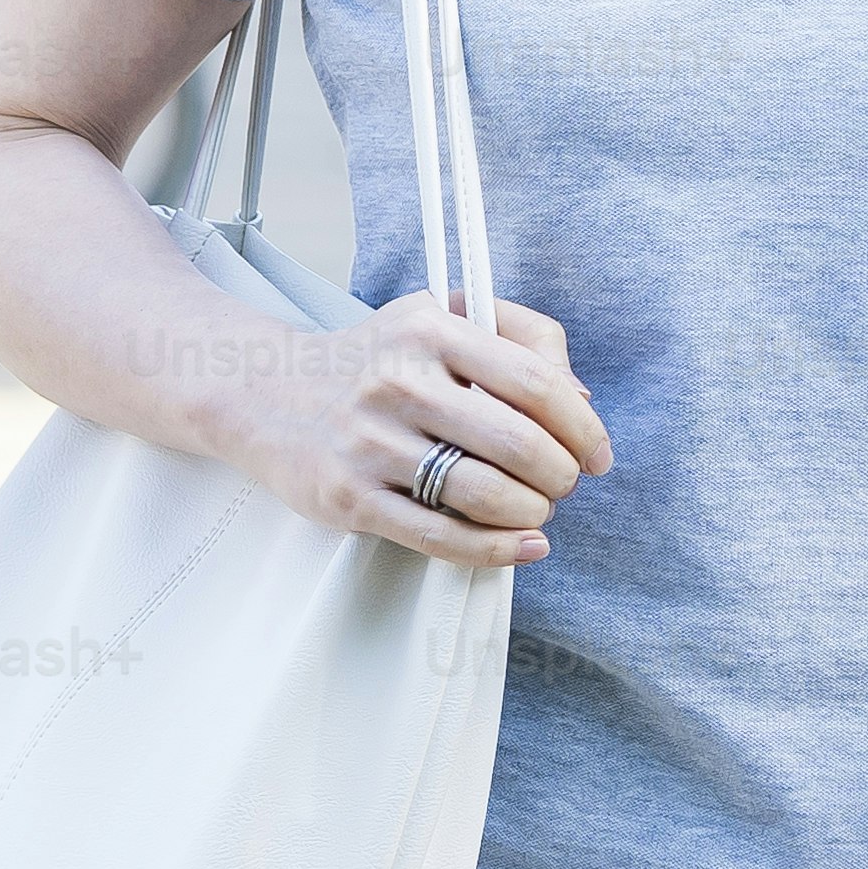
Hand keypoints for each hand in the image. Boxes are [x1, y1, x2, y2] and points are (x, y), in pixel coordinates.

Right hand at [200, 291, 606, 570]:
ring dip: (531, 511)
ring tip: (537, 511)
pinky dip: (495, 549)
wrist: (268, 392)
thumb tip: (583, 401)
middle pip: (517, 442)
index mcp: (430, 330)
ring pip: (483, 493)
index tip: (598, 452)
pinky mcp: (349, 497)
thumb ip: (521, 339)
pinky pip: (439, 535)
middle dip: (561, 474)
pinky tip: (523, 546)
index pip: (534, 381)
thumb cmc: (377, 360)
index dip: (581, 426)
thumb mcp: (441, 319)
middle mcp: (398, 381)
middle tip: (565, 484)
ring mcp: (369, 443)